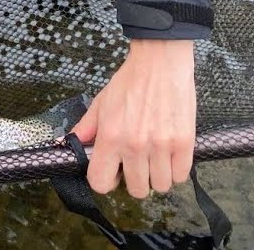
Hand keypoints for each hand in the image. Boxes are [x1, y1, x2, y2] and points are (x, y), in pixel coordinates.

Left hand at [70, 38, 196, 198]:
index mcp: (110, 137)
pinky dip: (175, 170)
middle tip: (137, 163)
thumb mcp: (100, 103)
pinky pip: (180, 175)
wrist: (160, 63)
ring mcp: (161, 146)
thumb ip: (85, 128)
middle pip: (136, 190)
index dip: (105, 180)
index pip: (100, 182)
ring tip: (155, 158)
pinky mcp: (184, 142)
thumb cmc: (130, 81)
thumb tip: (69, 144)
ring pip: (160, 186)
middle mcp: (134, 145)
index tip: (113, 172)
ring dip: (157, 176)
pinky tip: (169, 155)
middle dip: (136, 179)